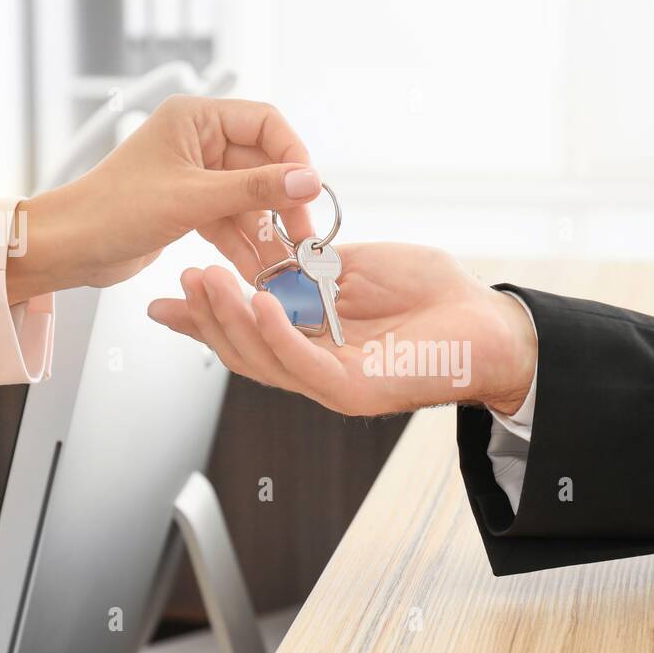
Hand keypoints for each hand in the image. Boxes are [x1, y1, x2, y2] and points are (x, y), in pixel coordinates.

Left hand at [5, 95, 321, 303]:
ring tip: (283, 263)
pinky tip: (260, 268)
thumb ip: (255, 189)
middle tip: (301, 238)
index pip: (266, 124)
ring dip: (267, 232)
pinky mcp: (191, 206)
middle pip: (263, 166)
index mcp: (195, 118)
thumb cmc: (111, 211)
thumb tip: (308, 180)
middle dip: (283, 205)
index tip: (308, 191)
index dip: (293, 156)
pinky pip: (232, 221)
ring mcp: (196, 175)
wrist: (70, 248)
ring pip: (250, 199)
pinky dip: (246, 244)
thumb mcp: (193, 199)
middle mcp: (198, 141)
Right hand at [146, 242, 538, 414]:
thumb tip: (266, 261)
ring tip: (206, 280)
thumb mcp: (357, 268)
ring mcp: (333, 383)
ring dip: (230, 319)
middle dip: (206, 316)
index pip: (246, 330)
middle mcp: (316, 366)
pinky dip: (276, 333)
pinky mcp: (355, 391)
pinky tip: (257, 301)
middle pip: (243, 350)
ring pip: (263, 358)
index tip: (163, 299)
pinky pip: (303, 363)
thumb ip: (309, 271)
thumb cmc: (436, 297)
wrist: (490, 321)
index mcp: (313, 338)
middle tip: (181, 278)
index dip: (203, 318)